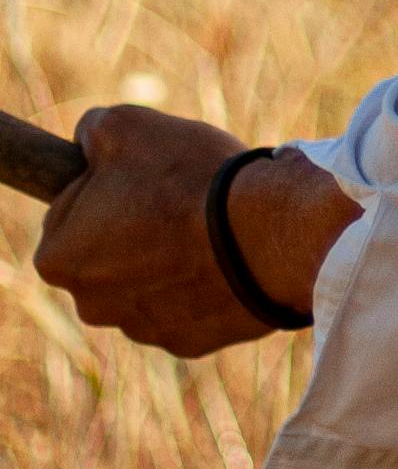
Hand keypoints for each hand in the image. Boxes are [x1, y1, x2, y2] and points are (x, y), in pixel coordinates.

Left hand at [35, 107, 352, 356]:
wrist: (267, 233)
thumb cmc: (188, 178)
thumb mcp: (125, 125)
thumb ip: (90, 131)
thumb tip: (87, 140)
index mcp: (59, 259)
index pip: (68, 212)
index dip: (106, 186)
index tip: (143, 175)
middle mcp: (91, 305)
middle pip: (106, 255)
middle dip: (133, 229)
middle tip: (176, 197)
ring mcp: (143, 328)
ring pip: (148, 282)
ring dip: (170, 257)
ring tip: (211, 226)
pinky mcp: (191, 343)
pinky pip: (190, 305)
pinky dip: (205, 282)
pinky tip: (230, 256)